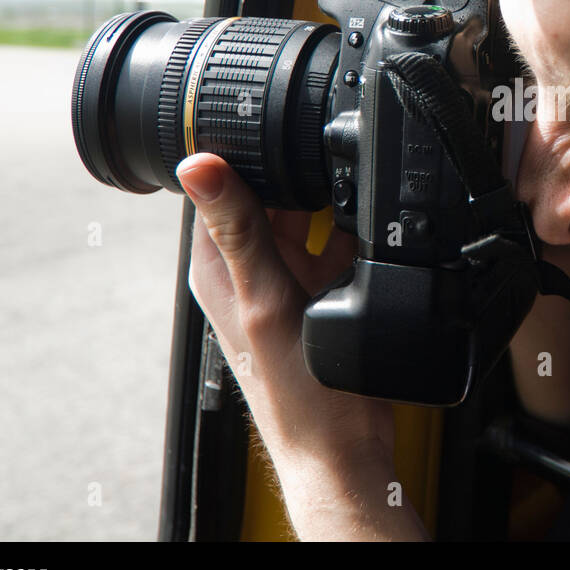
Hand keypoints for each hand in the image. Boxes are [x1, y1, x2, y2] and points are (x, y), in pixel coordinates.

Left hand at [175, 153, 395, 465]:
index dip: (239, 150)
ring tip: (351, 187)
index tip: (264, 119)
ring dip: (328, 201)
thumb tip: (197, 164)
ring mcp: (289, 280)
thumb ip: (237, 229)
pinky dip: (356, 231)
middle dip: (295, 173)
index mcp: (218, 266)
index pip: (218, 185)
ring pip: (309, 215)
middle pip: (269, 194)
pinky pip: (340, 242)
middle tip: (323, 150)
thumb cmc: (294, 393)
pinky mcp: (323, 292)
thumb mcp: (265, 299)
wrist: (344, 450)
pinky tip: (372, 225)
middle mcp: (250, 268)